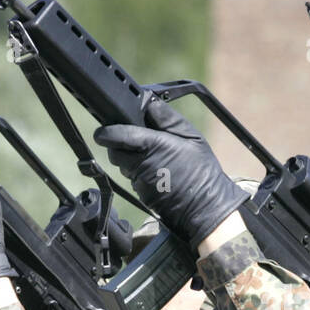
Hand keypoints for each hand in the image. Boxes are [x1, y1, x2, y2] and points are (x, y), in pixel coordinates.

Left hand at [93, 98, 246, 248]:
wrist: (206, 207)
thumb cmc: (202, 171)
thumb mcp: (193, 137)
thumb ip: (168, 118)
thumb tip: (150, 103)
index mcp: (153, 145)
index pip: (117, 135)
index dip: (107, 132)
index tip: (103, 131)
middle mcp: (142, 164)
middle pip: (115, 152)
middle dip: (119, 145)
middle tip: (136, 142)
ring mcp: (140, 182)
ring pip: (123, 167)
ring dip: (131, 160)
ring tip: (154, 158)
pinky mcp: (141, 195)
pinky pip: (133, 180)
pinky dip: (140, 175)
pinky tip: (159, 174)